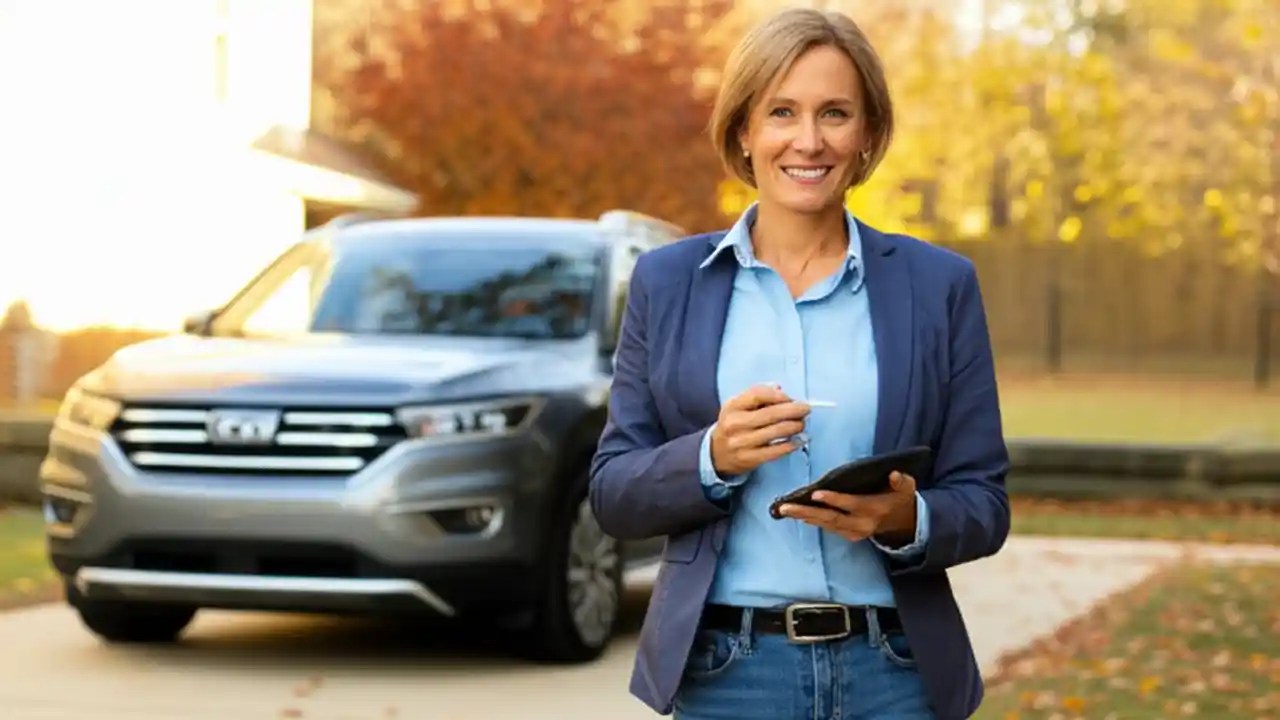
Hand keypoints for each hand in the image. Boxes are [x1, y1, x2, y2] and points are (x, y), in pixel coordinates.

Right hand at [709, 384, 809, 476]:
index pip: (758, 394)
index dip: (778, 395)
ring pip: (776, 432)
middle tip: (806, 410)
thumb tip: (781, 390)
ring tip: (801, 424)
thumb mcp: (738, 406)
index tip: (791, 398)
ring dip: (794, 427)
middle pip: (770, 414)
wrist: (716, 453)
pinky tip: (798, 441)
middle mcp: (735, 423)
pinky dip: (791, 445)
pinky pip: (776, 451)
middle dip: (793, 411)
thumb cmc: (734, 424)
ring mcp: (742, 442)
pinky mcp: (749, 459)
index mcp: (733, 406)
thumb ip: (758, 395)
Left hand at [777, 471, 918, 544]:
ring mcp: (854, 532)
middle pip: (831, 518)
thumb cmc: (900, 498)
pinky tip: (797, 514)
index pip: (851, 504)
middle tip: (786, 507)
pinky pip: (828, 528)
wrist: (904, 523)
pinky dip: (812, 521)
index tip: (816, 493)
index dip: (834, 499)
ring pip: (826, 524)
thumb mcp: (906, 488)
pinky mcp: (849, 535)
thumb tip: (894, 474)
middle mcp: (862, 524)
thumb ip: (901, 481)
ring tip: (785, 509)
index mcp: (874, 509)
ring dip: (804, 517)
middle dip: (807, 512)